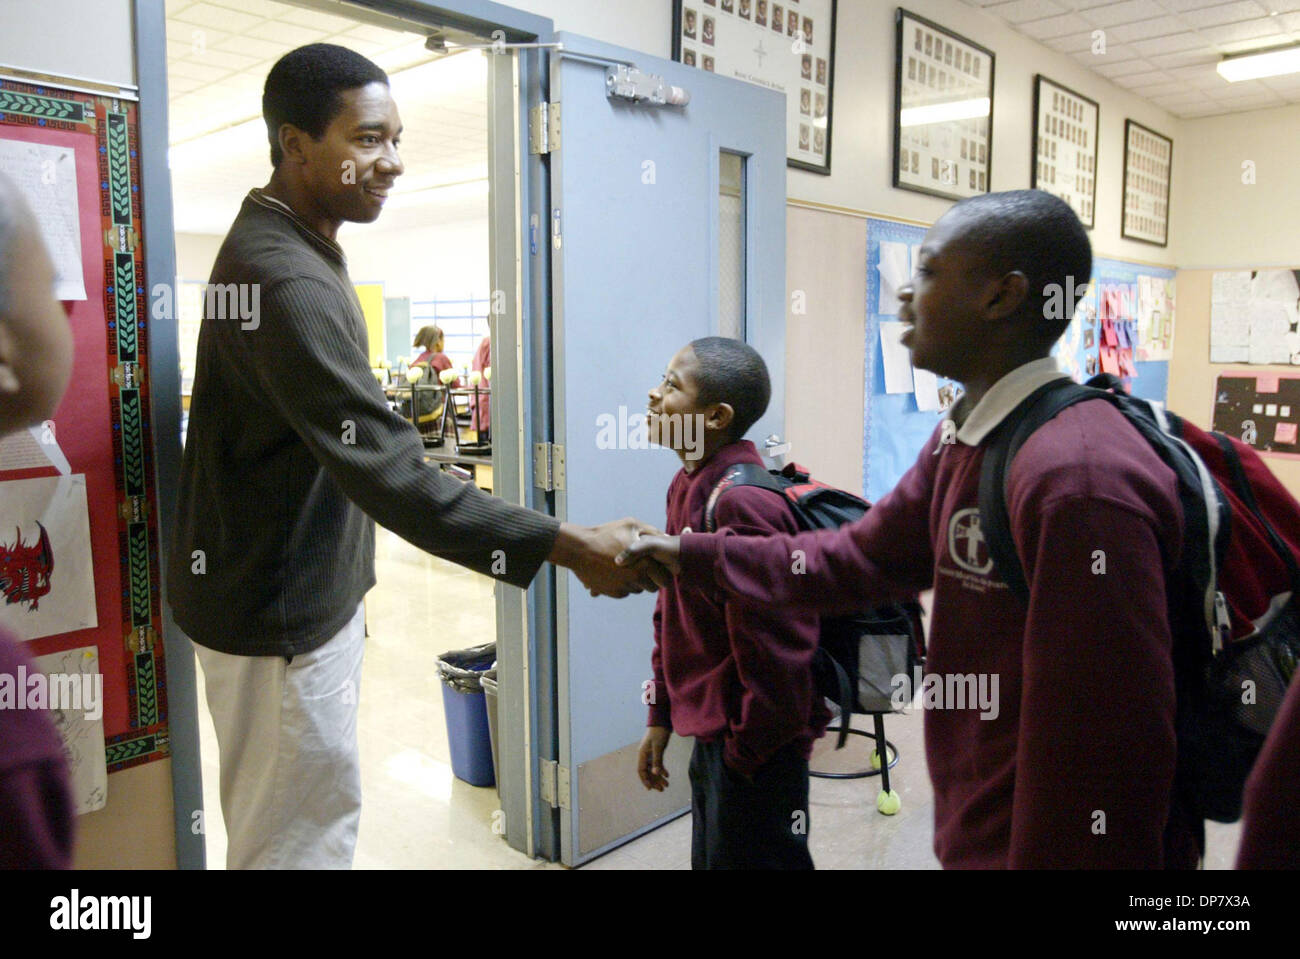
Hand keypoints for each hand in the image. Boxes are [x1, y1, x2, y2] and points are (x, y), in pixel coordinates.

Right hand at [549, 518, 671, 596]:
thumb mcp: (631, 525)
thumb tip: (666, 537)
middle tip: (643, 568)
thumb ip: (651, 531)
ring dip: (636, 582)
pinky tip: (615, 572)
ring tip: (626, 568)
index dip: (663, 573)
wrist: (579, 549)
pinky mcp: (614, 592)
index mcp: (645, 562)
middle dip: (650, 580)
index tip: (658, 568)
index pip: (665, 579)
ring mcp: (625, 587)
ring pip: (638, 590)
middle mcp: (637, 578)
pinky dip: (623, 584)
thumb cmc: (606, 534)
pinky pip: (625, 592)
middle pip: (653, 588)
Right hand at [638, 726, 670, 790]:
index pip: (641, 771)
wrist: (662, 721)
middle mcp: (645, 755)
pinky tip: (667, 775)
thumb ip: (657, 760)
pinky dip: (662, 770)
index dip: (645, 780)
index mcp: (642, 754)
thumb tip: (655, 774)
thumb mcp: (658, 747)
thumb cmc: (659, 733)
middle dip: (654, 781)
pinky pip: (658, 763)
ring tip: (666, 785)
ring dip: (659, 777)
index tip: (651, 789)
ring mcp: (650, 753)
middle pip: (648, 772)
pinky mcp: (656, 751)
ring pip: (653, 769)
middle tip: (662, 789)